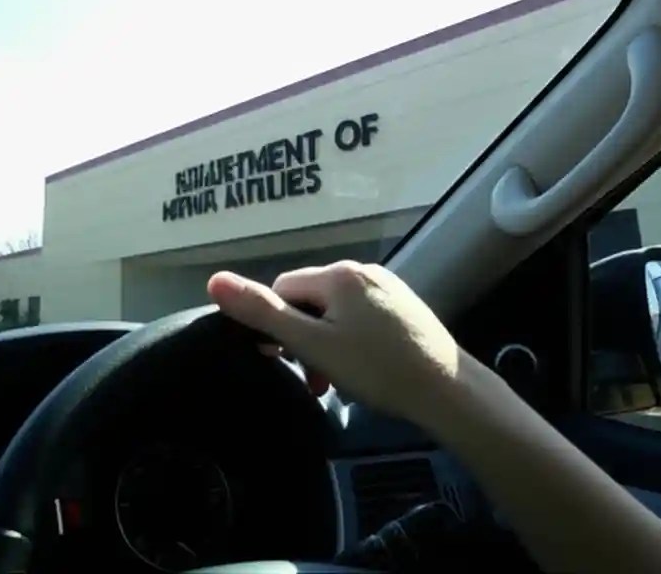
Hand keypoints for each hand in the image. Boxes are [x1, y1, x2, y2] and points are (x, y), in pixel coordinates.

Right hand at [206, 260, 465, 427]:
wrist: (447, 390)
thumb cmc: (376, 368)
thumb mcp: (312, 345)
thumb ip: (264, 313)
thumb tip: (213, 279)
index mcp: (338, 274)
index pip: (283, 289)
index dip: (276, 326)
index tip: (284, 360)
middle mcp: (363, 269)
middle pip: (310, 300)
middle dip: (302, 337)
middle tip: (312, 380)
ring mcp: (388, 287)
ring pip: (336, 312)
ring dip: (325, 343)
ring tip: (333, 382)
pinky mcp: (404, 306)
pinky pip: (361, 317)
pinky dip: (350, 341)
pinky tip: (361, 370)